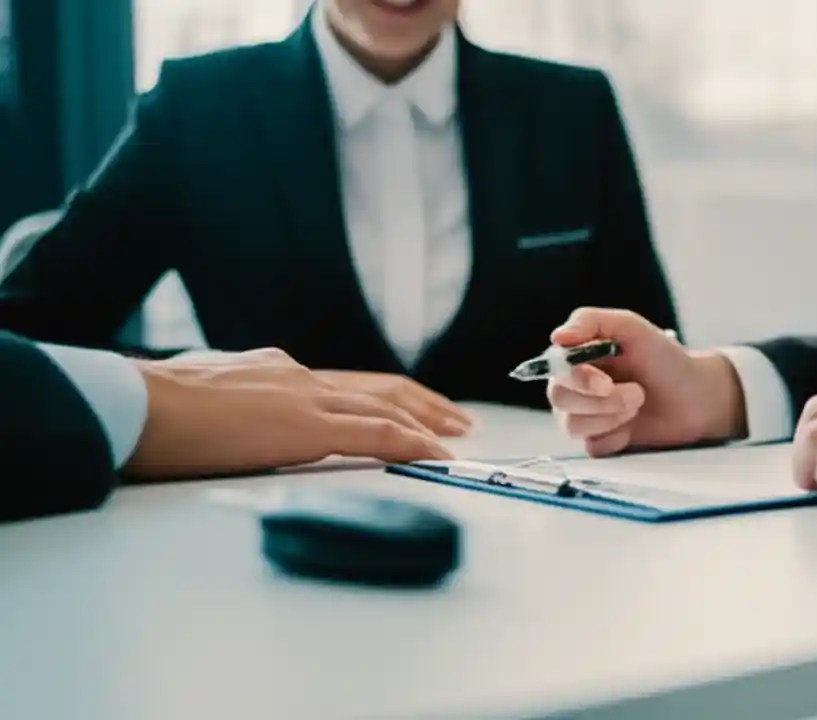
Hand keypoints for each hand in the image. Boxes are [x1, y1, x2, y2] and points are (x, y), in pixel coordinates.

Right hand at [125, 348, 451, 477]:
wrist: (136, 405)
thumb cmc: (151, 409)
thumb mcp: (201, 398)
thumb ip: (230, 407)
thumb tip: (231, 424)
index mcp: (273, 370)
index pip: (344, 383)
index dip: (383, 395)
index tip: (407, 407)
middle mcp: (298, 376)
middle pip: (377, 388)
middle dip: (422, 403)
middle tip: (456, 418)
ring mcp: (306, 397)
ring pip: (385, 407)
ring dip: (427, 424)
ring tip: (457, 439)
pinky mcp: (308, 426)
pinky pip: (377, 433)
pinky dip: (413, 442)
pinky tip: (435, 453)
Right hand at [546, 308, 746, 455]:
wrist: (696, 397)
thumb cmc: (665, 359)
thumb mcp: (632, 328)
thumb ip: (591, 321)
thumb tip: (557, 337)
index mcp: (578, 357)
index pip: (556, 368)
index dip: (578, 379)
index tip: (606, 384)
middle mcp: (575, 386)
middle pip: (560, 398)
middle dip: (601, 400)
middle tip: (638, 394)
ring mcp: (585, 416)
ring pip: (572, 425)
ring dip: (610, 418)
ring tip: (638, 404)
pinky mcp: (599, 441)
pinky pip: (591, 447)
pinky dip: (615, 438)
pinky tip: (633, 427)